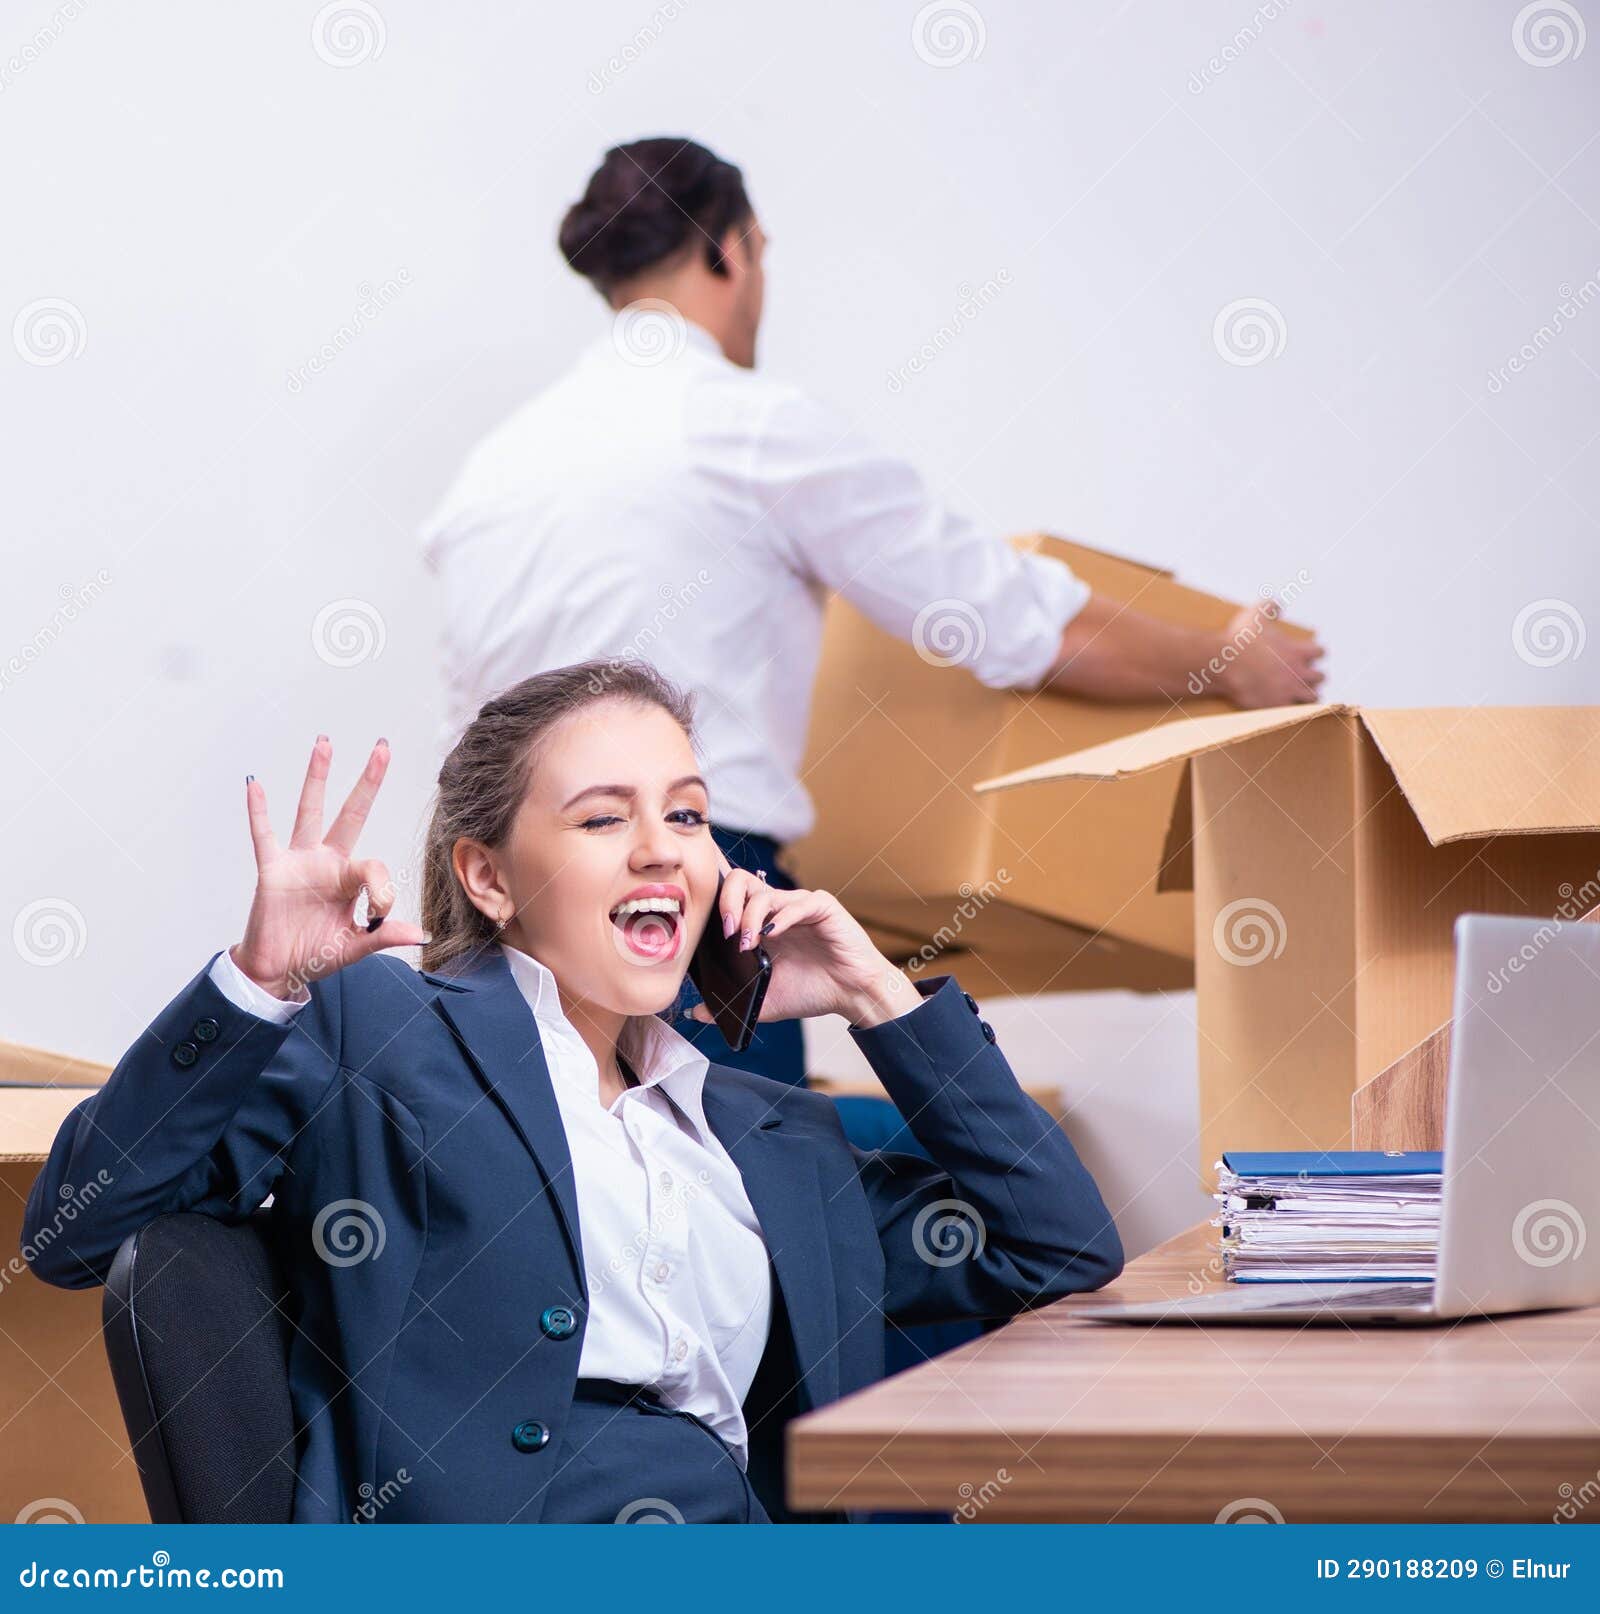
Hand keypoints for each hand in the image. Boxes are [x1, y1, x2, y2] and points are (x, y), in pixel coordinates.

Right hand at [230, 737, 426, 1000]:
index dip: (383, 890)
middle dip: (368, 782)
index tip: (378, 913)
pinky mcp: (272, 870)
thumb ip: (383, 936)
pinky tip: (255, 785)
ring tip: (325, 743)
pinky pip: (264, 835)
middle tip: (382, 747)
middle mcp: (327, 862)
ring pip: (310, 811)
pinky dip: (258, 812)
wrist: (278, 969)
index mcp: (351, 879)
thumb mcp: (354, 947)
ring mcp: (299, 861)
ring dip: (318, 777)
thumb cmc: (316, 954)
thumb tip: (422, 935)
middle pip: (351, 813)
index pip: (375, 867)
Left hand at [687, 858, 921, 1028]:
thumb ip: (733, 1003)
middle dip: (727, 901)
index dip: (715, 899)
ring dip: (750, 916)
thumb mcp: (765, 1001)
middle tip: (727, 932)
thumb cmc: (813, 992)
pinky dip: (781, 917)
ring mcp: (799, 905)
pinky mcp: (822, 906)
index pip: (731, 896)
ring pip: (765, 892)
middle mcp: (777, 909)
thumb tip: (696, 1013)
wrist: (853, 995)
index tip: (703, 923)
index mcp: (761, 924)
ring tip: (747, 944)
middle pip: (742, 881)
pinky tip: (772, 935)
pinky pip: (797, 903)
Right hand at [1214, 601, 1325, 707]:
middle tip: (1305, 676)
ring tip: (1302, 695)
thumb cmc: (1239, 639)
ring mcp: (1288, 691)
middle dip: (1314, 676)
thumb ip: (1270, 605)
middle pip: (1320, 677)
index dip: (1315, 653)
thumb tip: (1278, 605)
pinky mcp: (1276, 706)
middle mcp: (1298, 672)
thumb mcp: (1255, 613)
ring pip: (1312, 697)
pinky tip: (1287, 708)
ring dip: (1308, 695)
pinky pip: (1293, 712)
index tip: (1309, 654)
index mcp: (1297, 651)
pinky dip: (1292, 709)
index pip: (1320, 652)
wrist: (1224, 664)